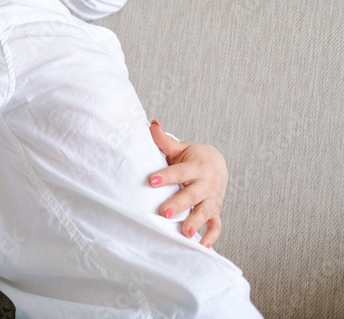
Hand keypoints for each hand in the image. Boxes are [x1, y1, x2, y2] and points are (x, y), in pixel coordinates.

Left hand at [148, 120, 227, 247]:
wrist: (218, 163)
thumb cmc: (192, 156)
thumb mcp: (180, 148)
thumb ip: (164, 140)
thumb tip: (152, 124)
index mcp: (198, 166)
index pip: (180, 172)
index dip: (166, 176)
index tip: (151, 180)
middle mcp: (207, 183)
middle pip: (193, 195)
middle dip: (179, 204)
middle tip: (163, 212)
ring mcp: (213, 198)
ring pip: (205, 211)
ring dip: (195, 222)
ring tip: (184, 233)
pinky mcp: (216, 210)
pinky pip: (217, 225)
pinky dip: (212, 235)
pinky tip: (203, 245)